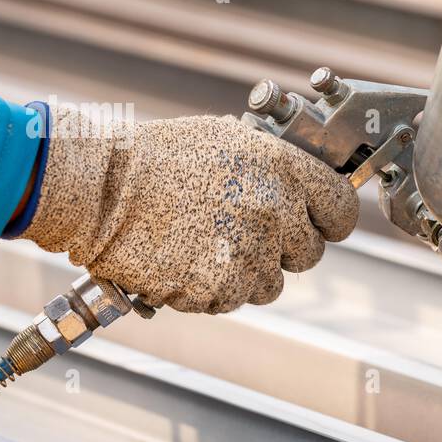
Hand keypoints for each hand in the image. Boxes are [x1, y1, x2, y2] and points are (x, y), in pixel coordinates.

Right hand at [21, 108, 357, 312]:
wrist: (99, 188)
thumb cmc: (157, 159)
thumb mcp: (229, 142)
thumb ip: (276, 169)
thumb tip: (306, 190)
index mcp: (284, 169)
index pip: (342, 209)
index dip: (328, 221)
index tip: (315, 225)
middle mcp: (275, 211)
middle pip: (310, 254)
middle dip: (281, 250)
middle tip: (241, 234)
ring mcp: (250, 252)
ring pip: (271, 284)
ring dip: (245, 273)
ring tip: (203, 244)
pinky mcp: (221, 287)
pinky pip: (232, 300)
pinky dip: (210, 290)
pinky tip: (183, 260)